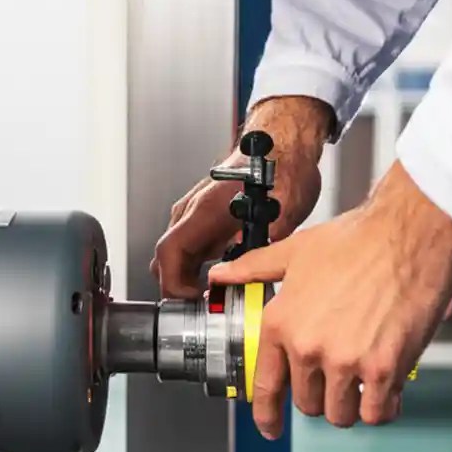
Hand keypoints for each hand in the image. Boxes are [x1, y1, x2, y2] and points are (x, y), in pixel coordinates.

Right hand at [151, 96, 332, 298]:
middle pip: (165, 258)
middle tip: (204, 307)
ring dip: (187, 278)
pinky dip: (196, 268)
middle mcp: (193, 210)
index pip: (169, 251)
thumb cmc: (281, 167)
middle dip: (178, 287)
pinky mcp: (203, 217)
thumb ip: (269, 237)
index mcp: (205, 208)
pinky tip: (219, 277)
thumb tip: (259, 264)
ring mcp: (195, 213)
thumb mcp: (286, 208)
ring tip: (214, 297)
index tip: (193, 300)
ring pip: (175, 254)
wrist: (283, 144)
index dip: (174, 283)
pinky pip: (188, 248)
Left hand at [209, 160, 451, 437]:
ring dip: (353, 404)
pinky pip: (377, 412)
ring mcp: (345, 360)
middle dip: (323, 396)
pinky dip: (383, 406)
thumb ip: (254, 269)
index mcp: (281, 323)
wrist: (409, 233)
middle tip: (341, 376)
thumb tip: (220, 276)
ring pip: (342, 413)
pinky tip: (388, 387)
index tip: (271, 428)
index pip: (266, 386)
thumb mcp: (294, 252)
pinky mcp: (383, 368)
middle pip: (308, 404)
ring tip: (366, 380)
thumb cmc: (357, 239)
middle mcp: (307, 346)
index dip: (267, 415)